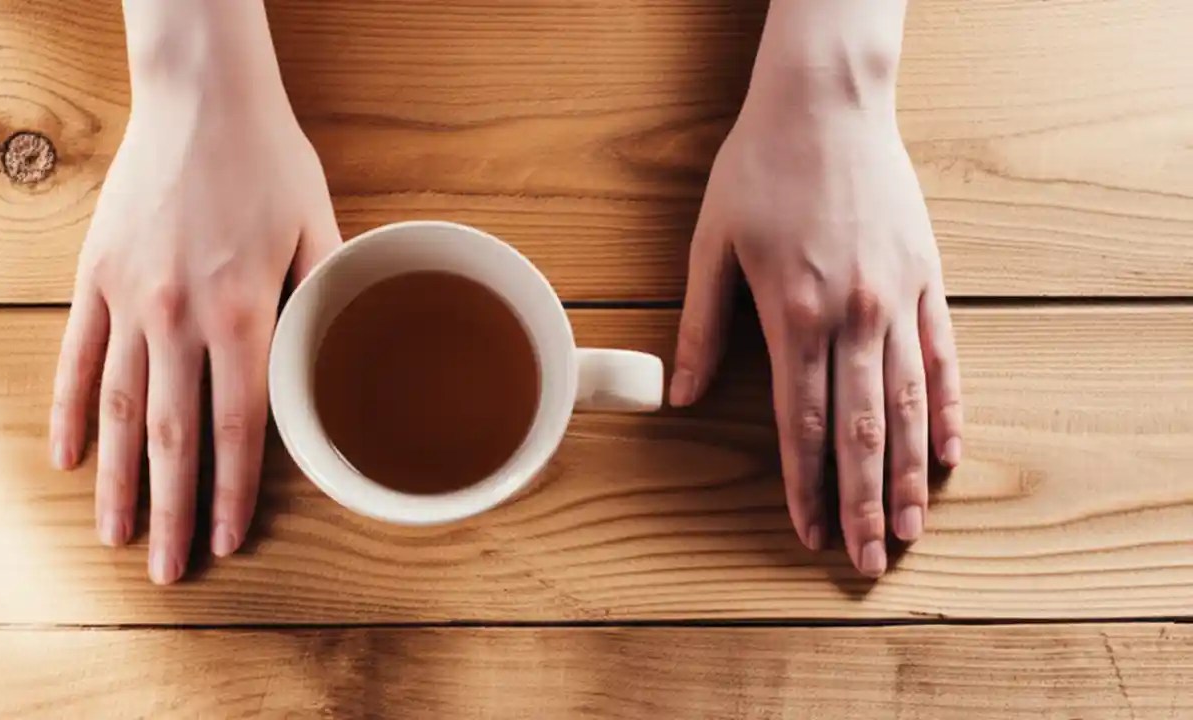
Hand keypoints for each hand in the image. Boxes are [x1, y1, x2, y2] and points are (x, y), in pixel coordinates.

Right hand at [48, 9, 340, 583]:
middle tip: (168, 573)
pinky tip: (68, 459)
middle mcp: (181, 316)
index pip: (240, 429)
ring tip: (116, 537)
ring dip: (118, 481)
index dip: (234, 495)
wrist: (202, 97)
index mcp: (244, 312)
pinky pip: (77, 358)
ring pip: (119, 410)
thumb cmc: (270, 162)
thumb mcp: (320, 231)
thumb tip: (338, 365)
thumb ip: (326, 304)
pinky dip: (68, 412)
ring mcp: (129, 299)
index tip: (228, 543)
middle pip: (175, 438)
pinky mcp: (95, 277)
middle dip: (175, 513)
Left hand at [671, 50, 962, 577]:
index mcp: (794, 315)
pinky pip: (945, 357)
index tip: (810, 535)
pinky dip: (950, 408)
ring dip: (911, 473)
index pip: (802, 424)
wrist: (826, 104)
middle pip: (862, 431)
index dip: (804, 487)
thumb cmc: (760, 169)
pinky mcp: (929, 278)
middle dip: (863, 504)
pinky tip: (952, 451)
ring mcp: (899, 300)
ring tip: (913, 528)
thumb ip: (702, 326)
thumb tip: (682, 396)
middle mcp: (855, 318)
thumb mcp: (711, 244)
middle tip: (869, 562)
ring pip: (910, 405)